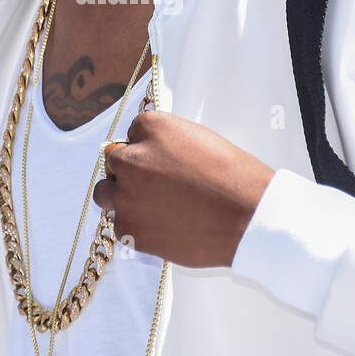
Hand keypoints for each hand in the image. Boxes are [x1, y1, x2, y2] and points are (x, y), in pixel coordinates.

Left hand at [91, 110, 274, 267]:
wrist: (248, 218)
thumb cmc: (234, 177)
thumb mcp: (199, 139)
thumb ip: (167, 143)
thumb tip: (153, 155)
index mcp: (150, 127)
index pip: (132, 134)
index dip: (147, 150)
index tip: (162, 164)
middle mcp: (131, 157)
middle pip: (114, 161)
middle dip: (130, 172)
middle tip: (155, 187)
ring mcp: (126, 194)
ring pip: (105, 193)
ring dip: (121, 198)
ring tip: (151, 208)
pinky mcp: (128, 229)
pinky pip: (120, 225)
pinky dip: (137, 228)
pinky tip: (165, 228)